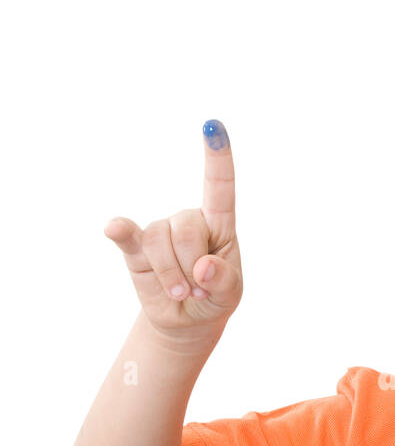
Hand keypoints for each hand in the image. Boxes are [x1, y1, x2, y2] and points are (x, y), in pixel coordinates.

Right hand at [104, 120, 241, 346]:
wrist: (185, 319)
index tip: (214, 125)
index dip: (217, 156)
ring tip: (181, 292)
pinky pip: (126, 235)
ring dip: (171, 276)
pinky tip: (114, 228)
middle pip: (186, 228)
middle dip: (192, 267)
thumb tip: (203, 267)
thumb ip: (224, 280)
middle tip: (198, 291)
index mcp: (219, 224)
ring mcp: (160, 232)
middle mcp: (187, 220)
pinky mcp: (135, 248)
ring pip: (159, 241)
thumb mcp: (230, 294)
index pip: (219, 186)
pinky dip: (119, 231)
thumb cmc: (213, 297)